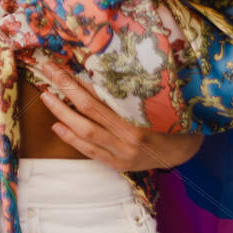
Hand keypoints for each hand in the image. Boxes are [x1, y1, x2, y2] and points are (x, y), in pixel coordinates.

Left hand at [34, 67, 203, 170]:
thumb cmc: (172, 118)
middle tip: (46, 72)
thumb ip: (128, 91)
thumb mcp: (155, 101)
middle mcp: (128, 138)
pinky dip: (72, 138)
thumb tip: (97, 70)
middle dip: (64, 90)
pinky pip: (90, 151)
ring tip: (47, 98)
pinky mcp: (118, 165)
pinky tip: (58, 126)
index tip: (57, 67)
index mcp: (139, 119)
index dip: (74, 82)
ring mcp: (121, 154)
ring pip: (85, 133)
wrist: (185, 150)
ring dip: (62, 115)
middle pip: (88, 111)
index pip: (97, 98)